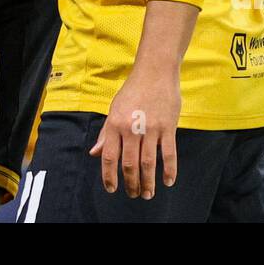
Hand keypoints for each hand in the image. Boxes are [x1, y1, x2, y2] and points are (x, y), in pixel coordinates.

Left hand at [90, 64, 180, 198]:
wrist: (155, 71)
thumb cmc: (133, 90)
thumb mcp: (114, 109)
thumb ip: (106, 133)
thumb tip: (94, 153)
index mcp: (115, 123)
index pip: (109, 156)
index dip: (109, 176)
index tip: (111, 189)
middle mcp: (131, 128)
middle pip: (129, 164)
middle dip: (131, 183)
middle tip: (133, 194)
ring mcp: (151, 128)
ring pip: (148, 163)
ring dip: (148, 182)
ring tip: (148, 194)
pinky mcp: (168, 127)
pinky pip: (169, 154)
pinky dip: (169, 170)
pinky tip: (168, 181)